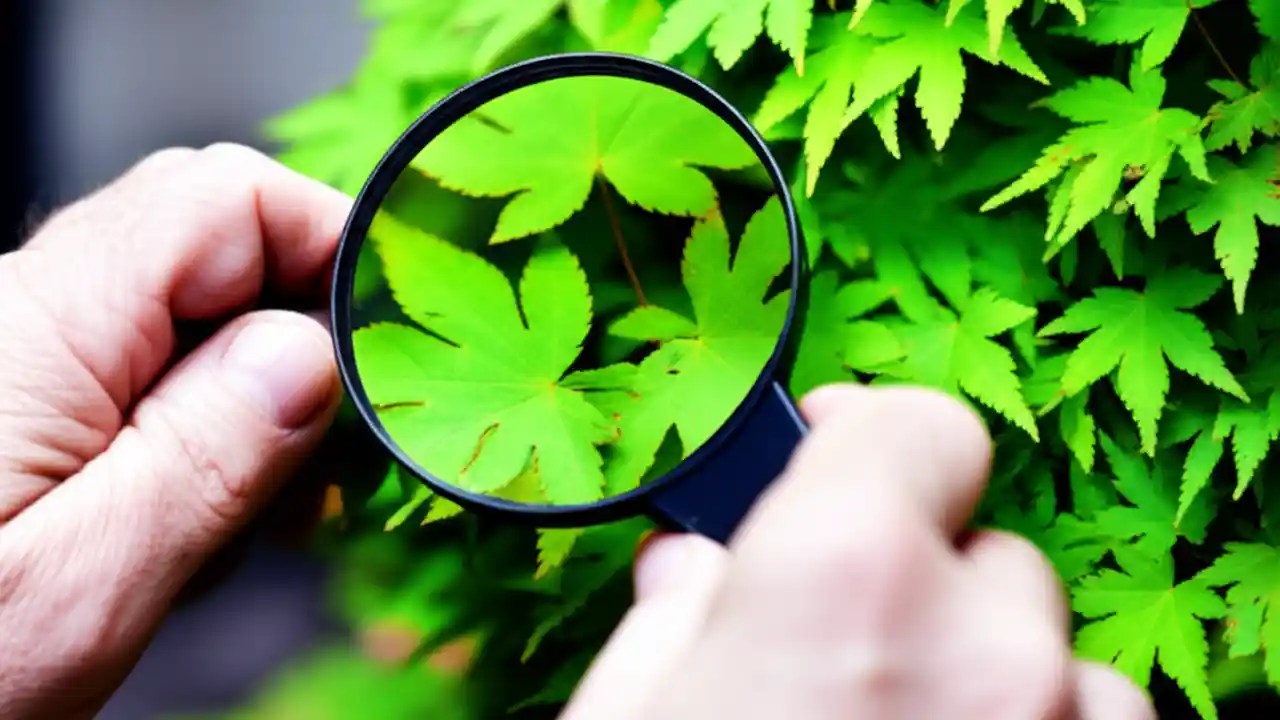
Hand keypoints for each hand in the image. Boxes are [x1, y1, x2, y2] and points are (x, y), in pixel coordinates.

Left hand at [0, 144, 349, 718]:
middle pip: (211, 248)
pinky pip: (142, 375)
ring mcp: (17, 359)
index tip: (392, 339)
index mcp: (35, 331)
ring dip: (253, 401)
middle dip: (300, 337)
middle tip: (334, 457)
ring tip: (257, 518)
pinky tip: (198, 523)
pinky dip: (200, 436)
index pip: (221, 199)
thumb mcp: (84, 586)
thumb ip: (205, 459)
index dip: (328, 242)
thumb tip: (309, 357)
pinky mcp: (19, 405)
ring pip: (188, 316)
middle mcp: (18, 316)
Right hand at [561, 385, 1155, 719]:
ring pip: (1042, 646)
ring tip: (893, 718)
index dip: (873, 439)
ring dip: (980, 665)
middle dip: (916, 580)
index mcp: (844, 572)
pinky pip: (1087, 717)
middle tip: (838, 649)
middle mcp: (981, 639)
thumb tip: (695, 572)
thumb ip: (677, 615)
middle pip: (981, 551)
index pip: (924, 425)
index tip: (840, 455)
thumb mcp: (624, 710)